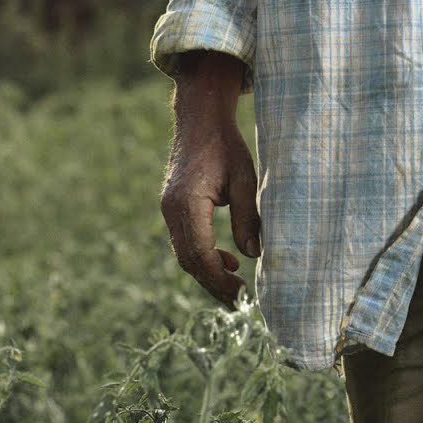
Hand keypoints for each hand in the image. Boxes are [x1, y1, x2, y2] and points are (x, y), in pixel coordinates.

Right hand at [160, 116, 260, 308]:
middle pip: (189, 260)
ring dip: (208, 272)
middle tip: (238, 302)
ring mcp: (168, 209)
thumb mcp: (244, 179)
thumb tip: (254, 254)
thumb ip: (247, 217)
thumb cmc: (225, 145)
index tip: (241, 294)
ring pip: (185, 253)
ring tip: (235, 287)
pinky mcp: (172, 207)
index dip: (219, 278)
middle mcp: (171, 209)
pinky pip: (184, 240)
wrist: (199, 120)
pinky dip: (203, 255)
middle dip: (213, 283)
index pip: (200, 253)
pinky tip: (226, 260)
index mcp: (187, 203)